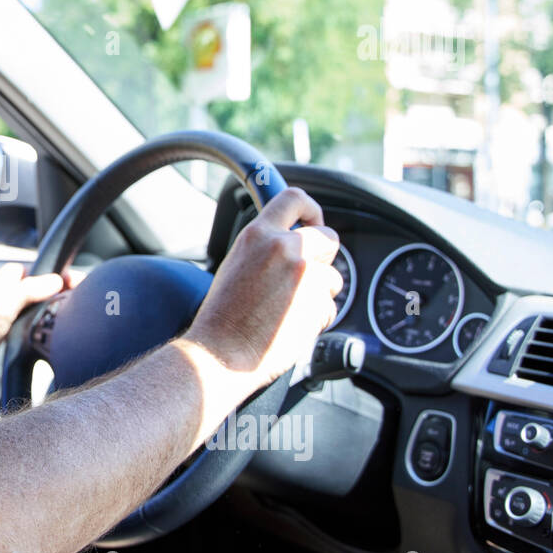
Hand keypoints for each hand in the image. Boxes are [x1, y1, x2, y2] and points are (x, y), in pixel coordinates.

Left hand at [0, 262, 74, 368]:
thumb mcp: (5, 304)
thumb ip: (30, 290)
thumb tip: (57, 281)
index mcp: (15, 275)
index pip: (49, 271)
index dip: (67, 278)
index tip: (82, 287)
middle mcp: (18, 287)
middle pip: (52, 287)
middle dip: (67, 294)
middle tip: (81, 305)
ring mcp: (19, 305)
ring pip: (48, 303)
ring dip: (58, 310)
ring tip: (72, 318)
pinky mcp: (18, 322)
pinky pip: (41, 318)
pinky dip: (50, 323)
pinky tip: (58, 330)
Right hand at [184, 188, 341, 391]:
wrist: (220, 353)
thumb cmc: (222, 318)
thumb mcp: (236, 265)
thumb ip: (265, 249)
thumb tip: (292, 245)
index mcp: (258, 235)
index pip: (293, 198)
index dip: (311, 208)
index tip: (314, 220)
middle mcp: (284, 248)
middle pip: (328, 237)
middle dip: (322, 257)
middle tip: (305, 275)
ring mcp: (305, 274)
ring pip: (332, 277)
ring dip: (318, 293)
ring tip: (287, 311)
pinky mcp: (318, 302)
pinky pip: (329, 307)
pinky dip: (316, 318)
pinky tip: (290, 327)